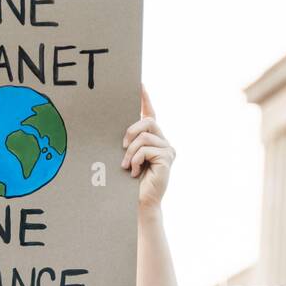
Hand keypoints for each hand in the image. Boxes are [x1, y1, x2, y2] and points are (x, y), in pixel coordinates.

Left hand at [121, 83, 175, 210]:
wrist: (139, 203)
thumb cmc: (129, 182)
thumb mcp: (127, 156)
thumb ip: (127, 141)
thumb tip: (118, 130)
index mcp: (152, 139)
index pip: (150, 113)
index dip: (145, 98)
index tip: (138, 82)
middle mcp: (163, 141)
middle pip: (148, 121)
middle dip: (131, 130)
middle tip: (122, 146)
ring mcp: (167, 149)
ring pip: (145, 136)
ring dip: (131, 151)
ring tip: (127, 166)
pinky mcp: (167, 158)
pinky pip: (146, 149)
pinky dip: (136, 160)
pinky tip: (135, 172)